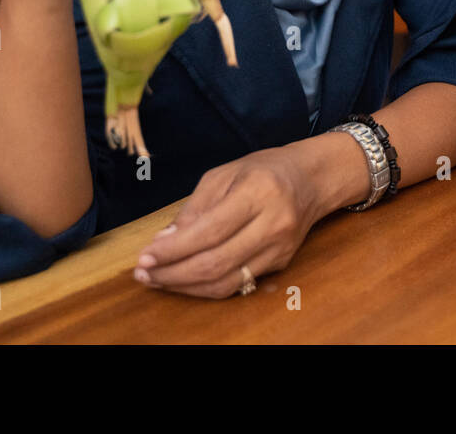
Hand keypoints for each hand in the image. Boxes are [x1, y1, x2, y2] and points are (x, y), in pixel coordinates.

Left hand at [131, 145, 327, 298]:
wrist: (311, 179)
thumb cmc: (264, 170)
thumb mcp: (224, 174)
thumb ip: (193, 208)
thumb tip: (163, 242)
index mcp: (257, 192)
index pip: (208, 231)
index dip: (173, 250)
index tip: (145, 257)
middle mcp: (273, 223)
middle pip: (215, 262)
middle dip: (173, 273)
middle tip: (144, 274)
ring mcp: (279, 247)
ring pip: (225, 282)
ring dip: (186, 286)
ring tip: (158, 280)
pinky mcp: (280, 263)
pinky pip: (237, 284)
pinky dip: (206, 287)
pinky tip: (186, 279)